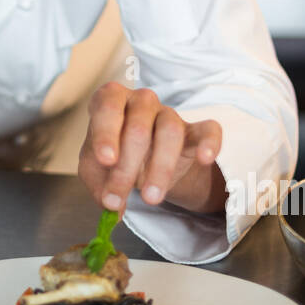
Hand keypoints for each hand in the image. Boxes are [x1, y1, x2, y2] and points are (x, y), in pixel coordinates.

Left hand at [77, 82, 224, 214]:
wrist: (144, 161)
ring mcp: (169, 113)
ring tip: (150, 198)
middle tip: (117, 199)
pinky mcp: (194, 130)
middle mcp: (140, 101)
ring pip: (170, 131)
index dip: (105, 133)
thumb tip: (111, 204)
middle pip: (138, 128)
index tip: (106, 160)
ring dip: (160, 168)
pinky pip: (208, 130)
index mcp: (110, 101)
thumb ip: (97, 184)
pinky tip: (205, 159)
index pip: (108, 107)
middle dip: (126, 168)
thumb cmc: (115, 156)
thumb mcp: (95, 169)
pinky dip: (210, 143)